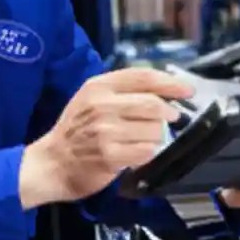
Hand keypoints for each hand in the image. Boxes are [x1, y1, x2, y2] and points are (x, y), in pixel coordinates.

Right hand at [20, 68, 191, 207]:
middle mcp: (102, 105)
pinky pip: (146, 151)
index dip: (170, 83)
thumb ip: (122, 90)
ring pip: (154, 129)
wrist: (52, 163)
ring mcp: (105, 131)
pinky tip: (138, 153)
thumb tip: (163, 90)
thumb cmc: (76, 130)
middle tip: (171, 119)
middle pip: (153, 104)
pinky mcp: (110, 155)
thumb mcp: (91, 99)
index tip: (187, 89)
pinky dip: (149, 152)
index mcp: (98, 86)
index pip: (143, 77)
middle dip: (168, 113)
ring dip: (157, 136)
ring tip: (145, 139)